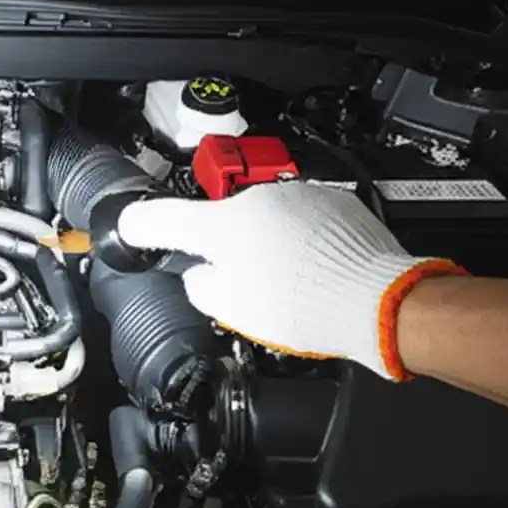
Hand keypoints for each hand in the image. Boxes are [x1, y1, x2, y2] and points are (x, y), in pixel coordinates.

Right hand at [116, 182, 465, 379]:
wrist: (377, 301)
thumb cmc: (305, 308)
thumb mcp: (233, 310)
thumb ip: (203, 285)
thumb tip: (202, 274)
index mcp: (222, 226)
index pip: (165, 219)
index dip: (141, 226)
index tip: (130, 225)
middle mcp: (257, 201)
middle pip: (222, 223)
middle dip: (227, 249)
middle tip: (245, 286)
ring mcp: (297, 196)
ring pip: (265, 221)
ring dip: (267, 245)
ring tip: (289, 283)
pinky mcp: (331, 201)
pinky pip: (301, 219)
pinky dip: (299, 240)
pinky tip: (312, 270)